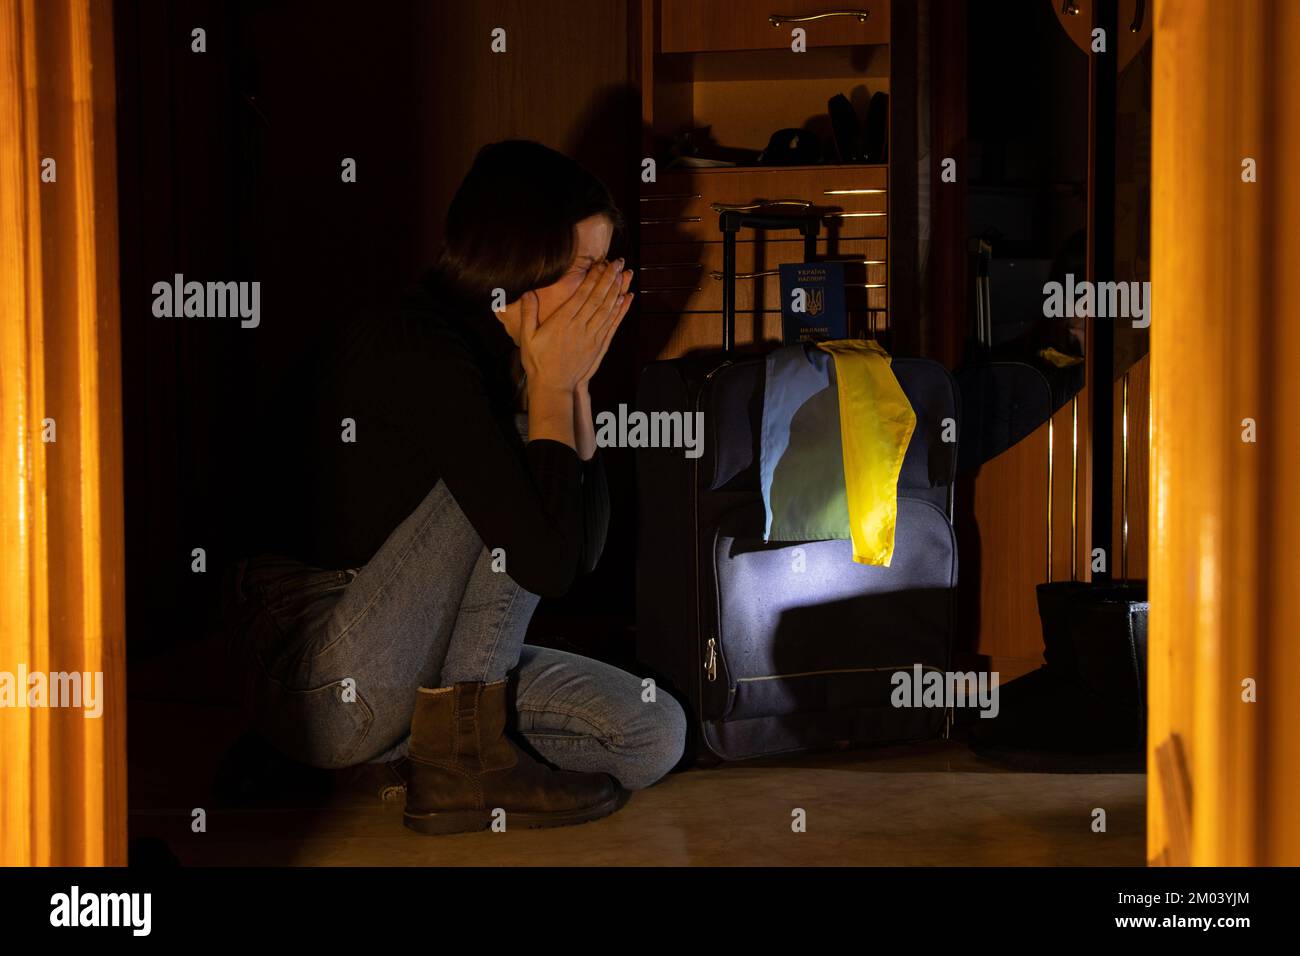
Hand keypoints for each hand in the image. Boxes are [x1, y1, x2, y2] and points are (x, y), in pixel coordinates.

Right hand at [519, 260, 632, 393]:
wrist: (553, 387)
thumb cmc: (538, 362)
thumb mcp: (527, 338)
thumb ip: (528, 314)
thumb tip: (527, 292)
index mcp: (562, 322)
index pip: (581, 295)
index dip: (593, 278)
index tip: (600, 264)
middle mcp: (579, 327)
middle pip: (598, 298)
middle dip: (609, 278)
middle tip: (618, 262)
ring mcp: (591, 337)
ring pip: (607, 310)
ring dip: (617, 290)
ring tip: (624, 274)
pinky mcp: (598, 346)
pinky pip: (612, 325)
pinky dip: (621, 311)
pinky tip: (627, 299)